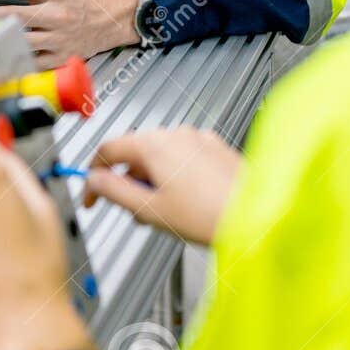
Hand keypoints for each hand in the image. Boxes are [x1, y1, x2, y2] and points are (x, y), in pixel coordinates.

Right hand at [83, 129, 242, 245]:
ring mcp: (198, 138)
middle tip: (133, 211)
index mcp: (154, 145)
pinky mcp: (215, 147)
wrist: (256, 215)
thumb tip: (93, 182)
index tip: (92, 196)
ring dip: (153, 180)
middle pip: (135, 152)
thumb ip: (114, 192)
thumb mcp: (150, 210)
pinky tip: (186, 201)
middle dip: (129, 182)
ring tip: (165, 212)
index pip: (108, 150)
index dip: (94, 176)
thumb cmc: (209, 215)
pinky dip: (176, 174)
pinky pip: (184, 156)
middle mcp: (176, 134)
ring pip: (160, 155)